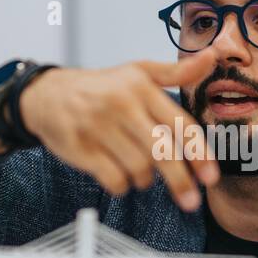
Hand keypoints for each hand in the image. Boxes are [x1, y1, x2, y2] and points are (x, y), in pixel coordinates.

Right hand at [18, 50, 220, 210]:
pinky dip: (122, 185)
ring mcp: (99, 128)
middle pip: (162, 153)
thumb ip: (176, 72)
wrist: (46, 95)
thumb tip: (211, 57)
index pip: (179, 125)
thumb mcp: (137, 72)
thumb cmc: (100, 87)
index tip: (210, 176)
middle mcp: (121, 105)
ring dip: (145, 180)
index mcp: (141, 87)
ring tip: (140, 172)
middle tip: (191, 201)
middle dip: (181, 181)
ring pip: (139, 169)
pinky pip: (114, 179)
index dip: (199, 154)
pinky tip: (120, 176)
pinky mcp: (80, 148)